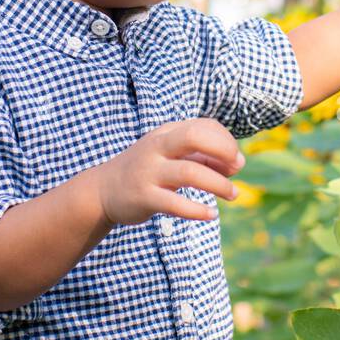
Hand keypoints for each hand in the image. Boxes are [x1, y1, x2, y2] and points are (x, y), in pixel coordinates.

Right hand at [93, 118, 245, 225]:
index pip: (204, 126)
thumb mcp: (171, 154)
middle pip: (194, 136)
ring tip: (233, 194)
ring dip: (218, 184)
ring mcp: (149, 172)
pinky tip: (211, 214)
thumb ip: (202, 155)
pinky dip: (198, 210)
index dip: (226, 142)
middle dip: (223, 150)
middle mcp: (157, 147)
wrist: (103, 190)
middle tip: (236, 169)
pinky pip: (175, 204)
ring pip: (190, 172)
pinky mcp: (144, 197)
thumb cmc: (148, 170)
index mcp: (166, 133)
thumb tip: (236, 163)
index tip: (234, 162)